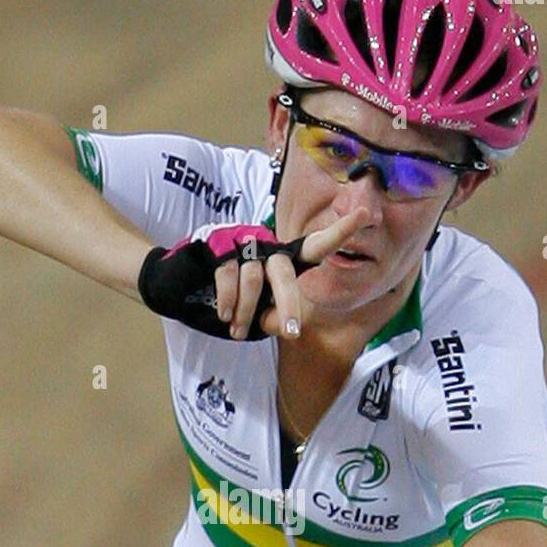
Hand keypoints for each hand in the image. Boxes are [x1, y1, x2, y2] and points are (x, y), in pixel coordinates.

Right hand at [136, 208, 369, 340]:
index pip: (314, 246)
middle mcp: (267, 246)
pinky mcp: (218, 245)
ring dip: (247, 312)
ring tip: (238, 331)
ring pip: (255, 279)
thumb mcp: (257, 314)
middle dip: (289, 304)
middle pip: (286, 271)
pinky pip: (230, 276)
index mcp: (282, 260)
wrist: (180, 285)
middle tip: (292, 333)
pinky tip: (226, 316)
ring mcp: (242, 243)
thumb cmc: (228, 300)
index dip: (338, 232)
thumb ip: (273, 316)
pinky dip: (229, 301)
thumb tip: (283, 322)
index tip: (366, 214)